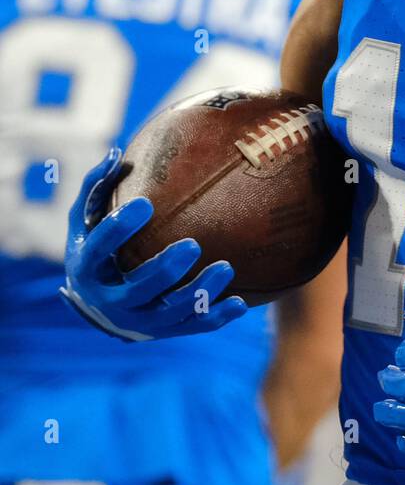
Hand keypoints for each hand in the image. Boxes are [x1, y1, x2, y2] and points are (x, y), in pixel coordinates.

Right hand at [60, 148, 246, 341]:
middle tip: (193, 245)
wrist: (97, 304)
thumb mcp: (86, 219)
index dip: (118, 228)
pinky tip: (240, 303)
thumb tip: (116, 154)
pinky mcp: (163, 330)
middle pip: (137, 290)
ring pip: (169, 313)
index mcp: (87, 268)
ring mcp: (137, 320)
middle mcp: (110, 300)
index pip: (99, 249)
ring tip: (226, 268)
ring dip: (198, 293)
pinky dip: (216, 318)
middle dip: (165, 270)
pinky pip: (192, 327)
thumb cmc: (96, 248)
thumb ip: (97, 187)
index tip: (144, 204)